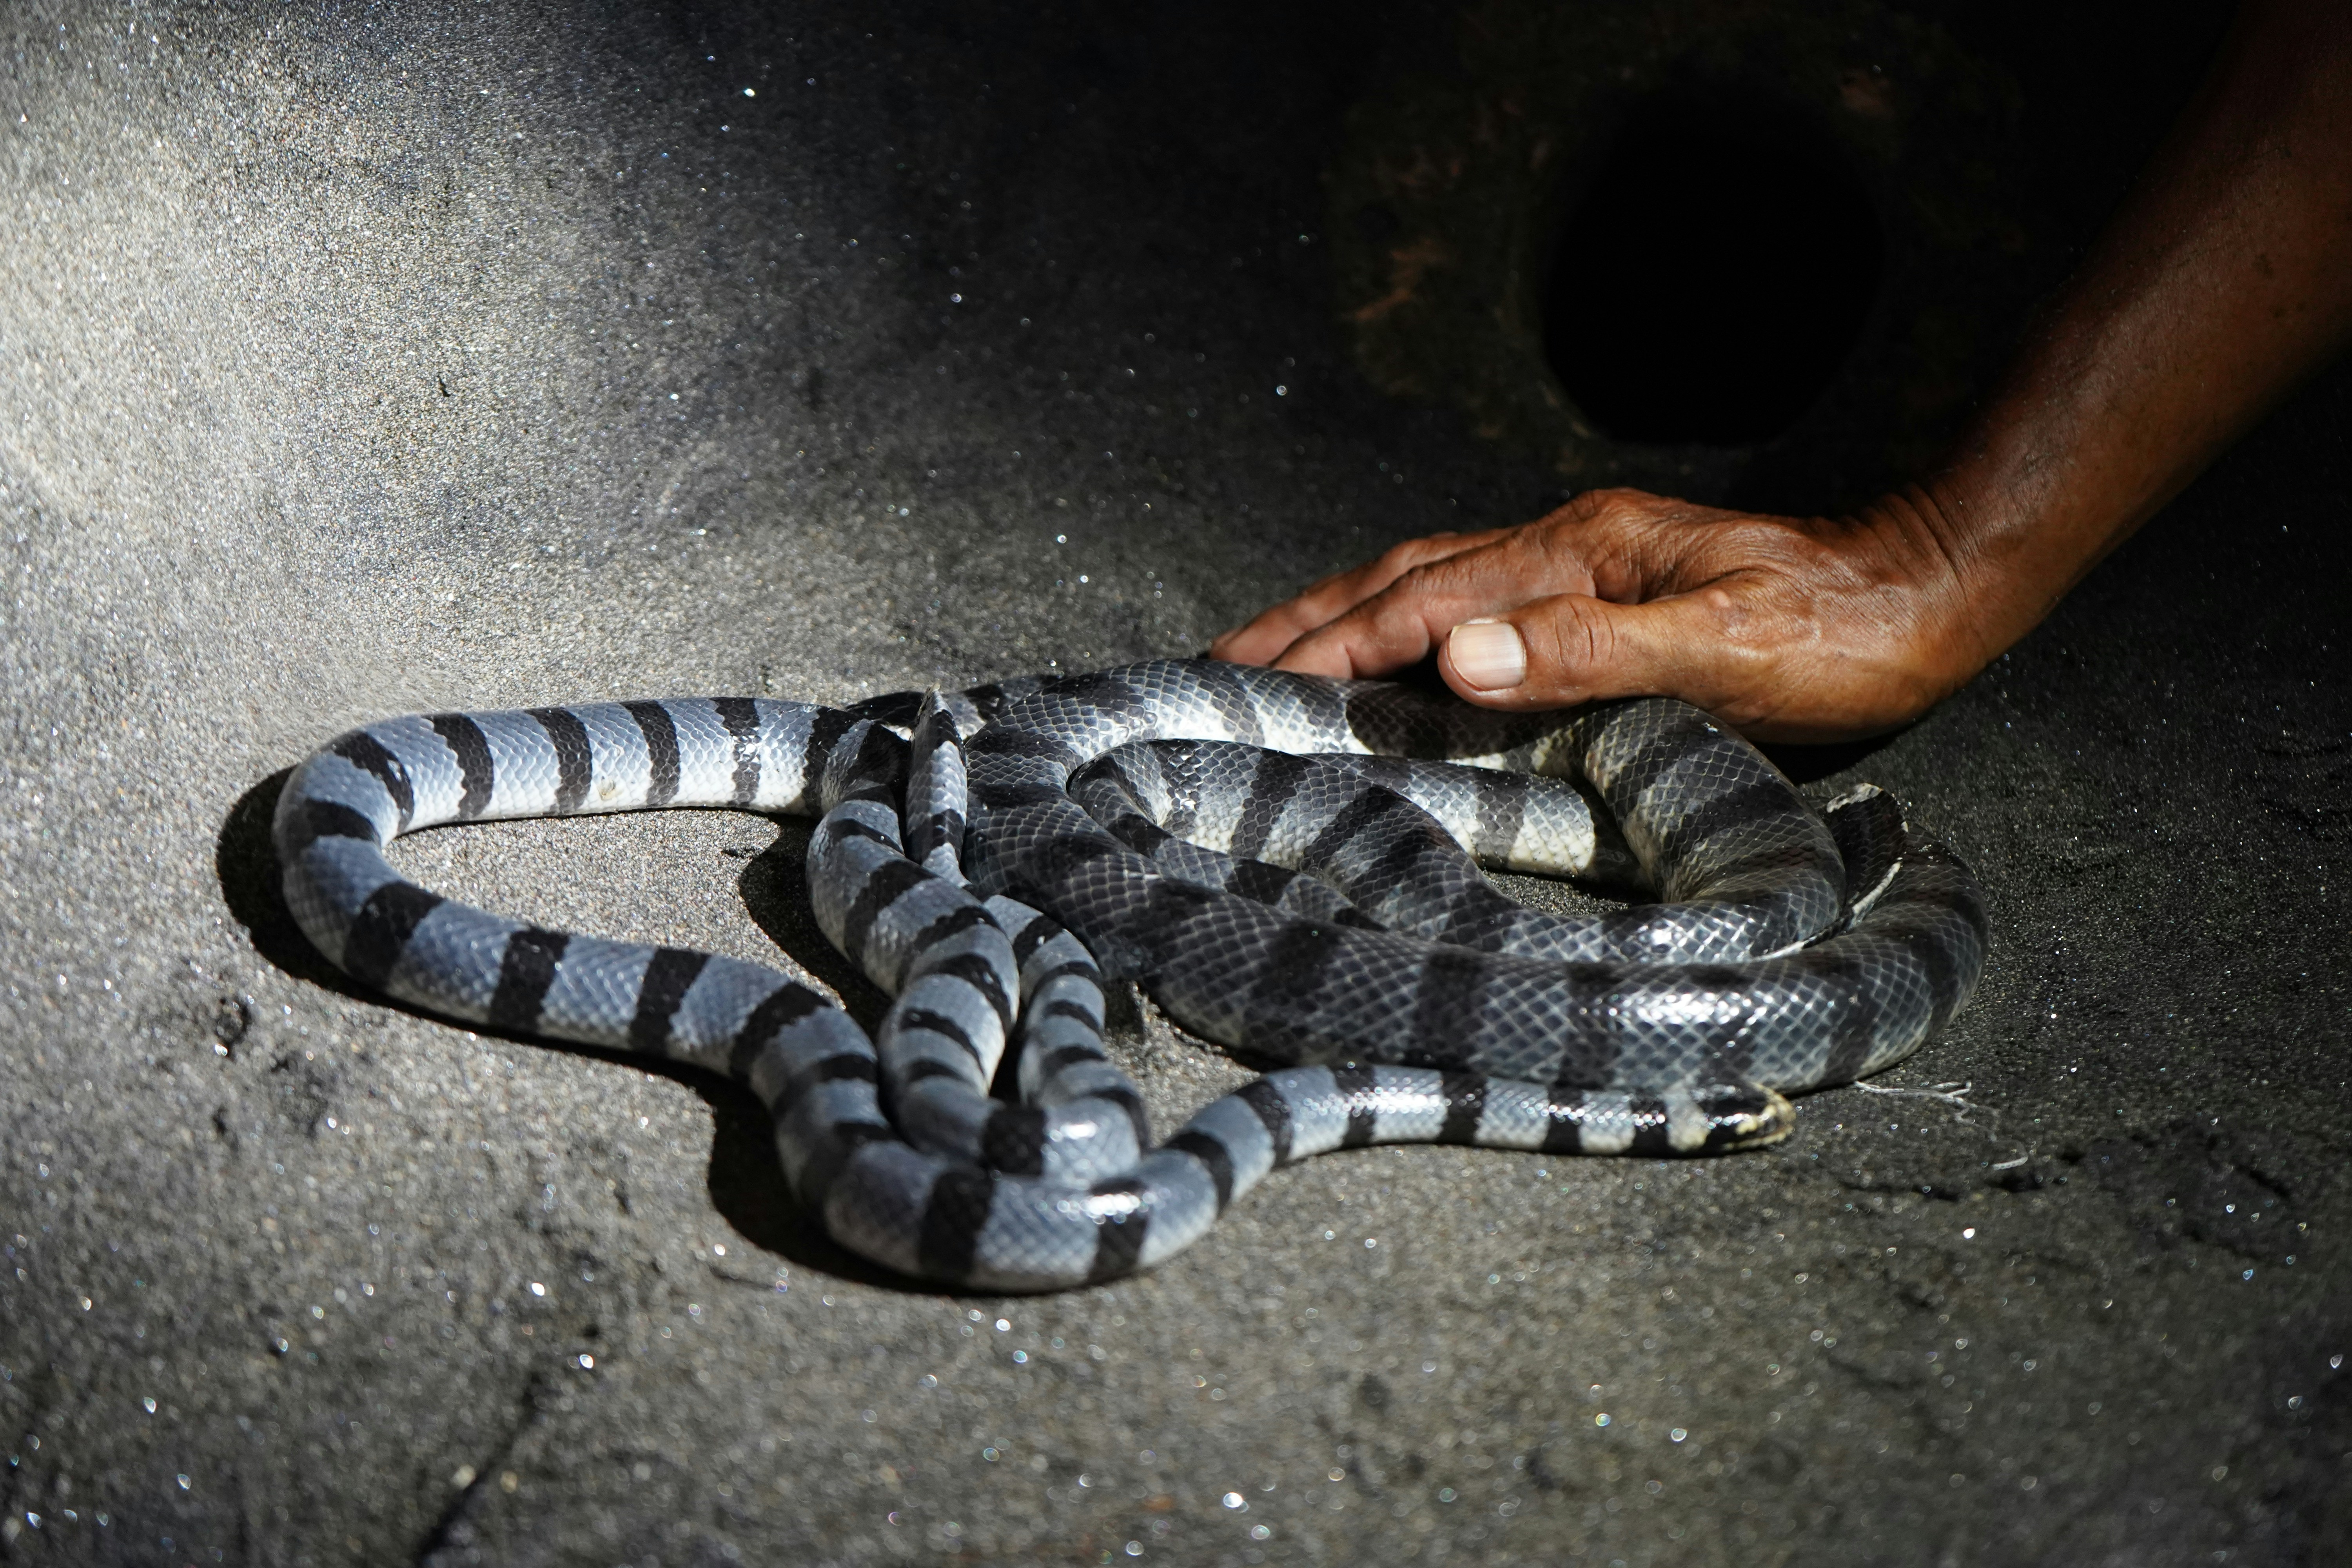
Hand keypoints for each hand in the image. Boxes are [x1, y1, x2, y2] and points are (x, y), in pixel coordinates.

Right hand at [1209, 487, 1991, 743]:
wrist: (1928, 594)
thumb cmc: (1841, 637)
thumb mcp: (1723, 648)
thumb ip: (1588, 650)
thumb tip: (1458, 656)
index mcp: (1579, 554)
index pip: (1423, 602)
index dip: (1332, 646)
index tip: (1246, 681)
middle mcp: (1567, 547)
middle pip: (1403, 578)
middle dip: (1306, 623)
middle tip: (1218, 667)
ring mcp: (1584, 565)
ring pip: (1431, 585)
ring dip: (1346, 622)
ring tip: (1274, 661)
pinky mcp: (1605, 592)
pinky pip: (1473, 604)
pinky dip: (1407, 631)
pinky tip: (1392, 664)